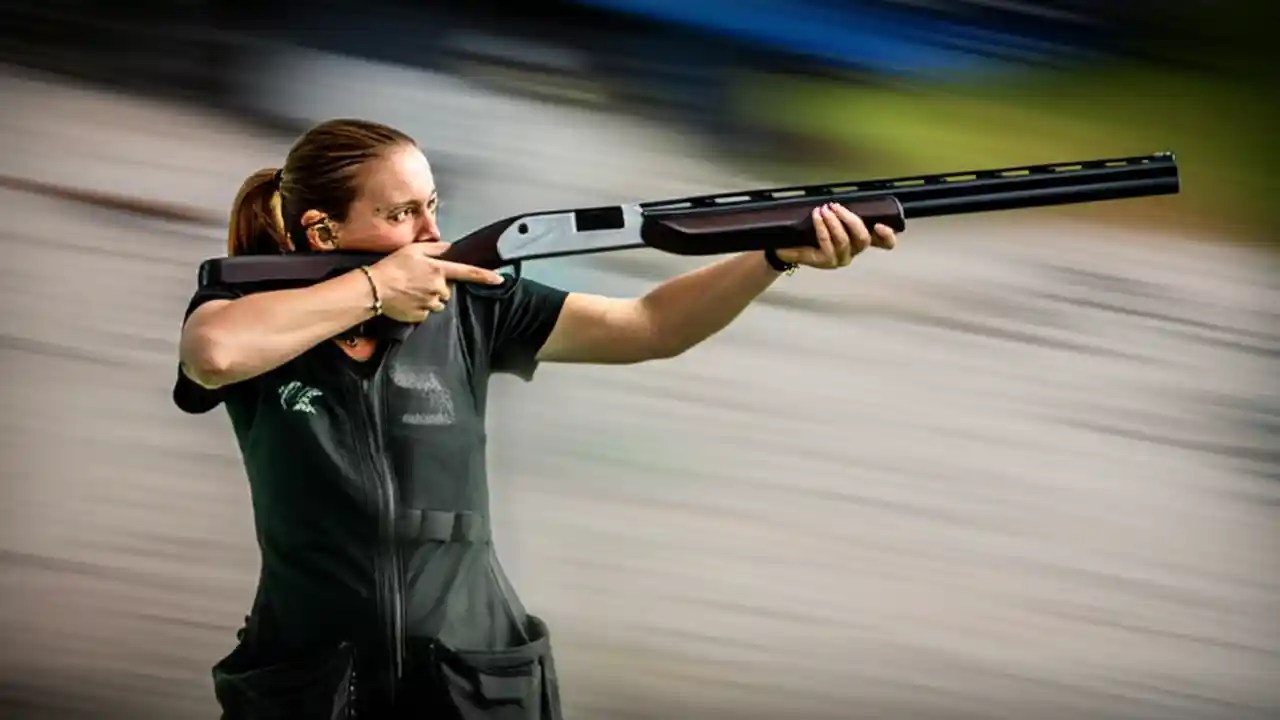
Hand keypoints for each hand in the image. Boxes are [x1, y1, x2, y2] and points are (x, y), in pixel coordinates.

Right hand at [366, 242, 504, 322]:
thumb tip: (450, 248)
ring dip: (429, 297)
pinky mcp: (420, 316)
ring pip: (437, 302)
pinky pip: (425, 312)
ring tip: (411, 290)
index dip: (486, 276)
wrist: (373, 288)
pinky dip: (418, 307)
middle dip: (438, 286)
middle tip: (419, 280)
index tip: (500, 279)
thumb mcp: (413, 249)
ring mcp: (430, 304)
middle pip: (447, 290)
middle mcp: (438, 288)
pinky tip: (407, 300)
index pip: (467, 272)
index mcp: (438, 270)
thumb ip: (435, 248)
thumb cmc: (392, 266)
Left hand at [775, 202, 896, 268]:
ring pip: (843, 241)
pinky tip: (816, 217)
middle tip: (834, 206)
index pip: (884, 243)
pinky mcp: (825, 262)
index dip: (888, 236)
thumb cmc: (814, 230)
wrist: (790, 245)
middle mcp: (854, 251)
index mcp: (860, 239)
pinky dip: (821, 228)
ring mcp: (840, 258)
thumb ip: (843, 211)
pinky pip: (826, 244)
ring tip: (822, 210)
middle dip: (850, 219)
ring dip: (833, 222)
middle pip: (863, 239)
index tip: (881, 225)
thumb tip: (854, 198)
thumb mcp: (832, 218)